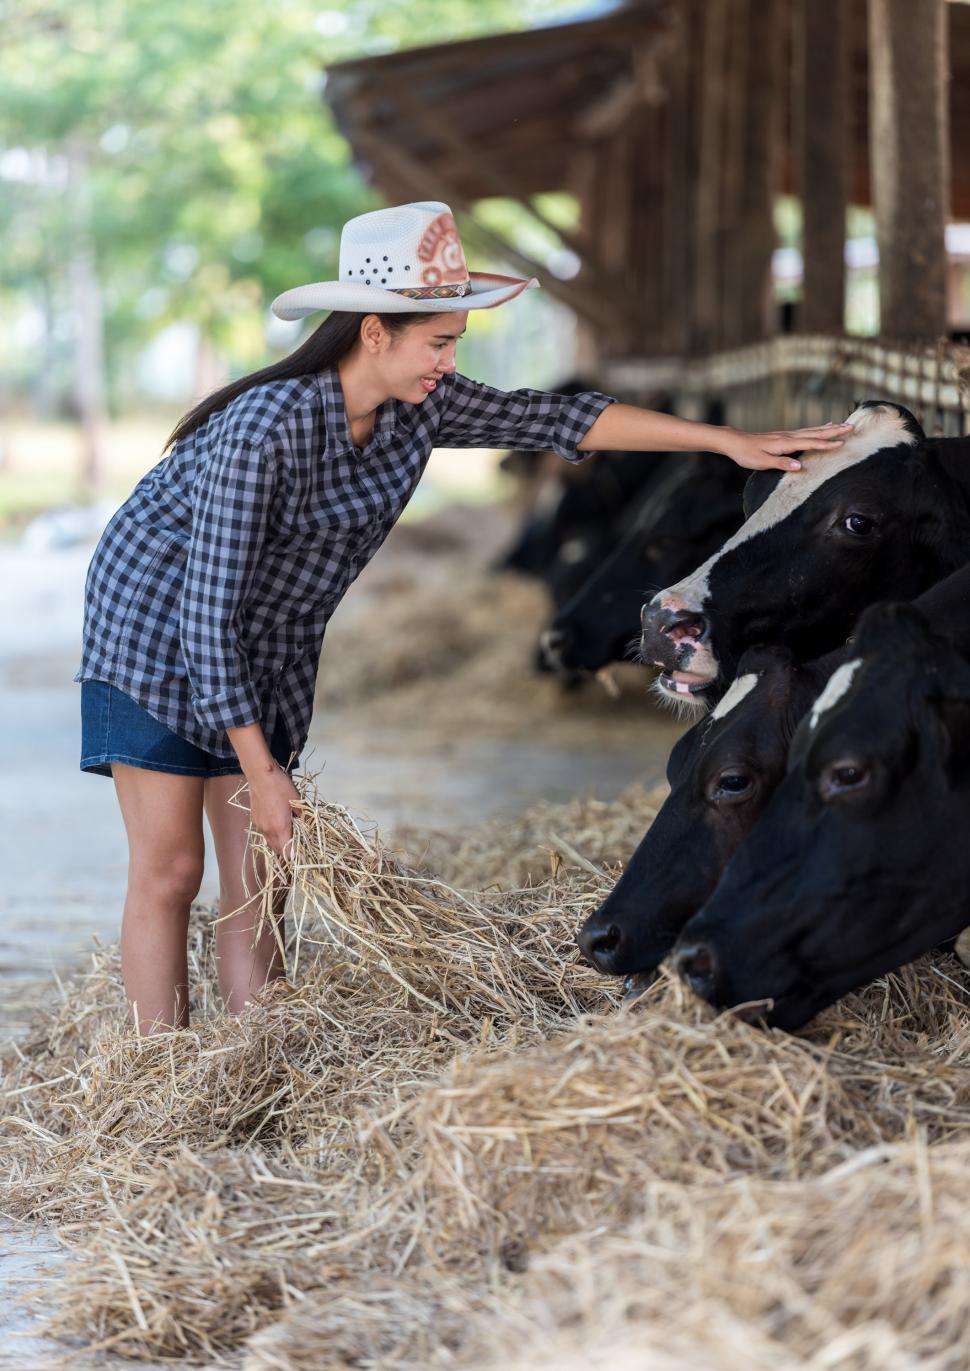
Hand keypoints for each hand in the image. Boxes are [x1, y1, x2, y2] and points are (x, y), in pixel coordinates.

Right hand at [247, 767, 303, 858]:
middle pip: (277, 850)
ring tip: (288, 833)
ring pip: (269, 842)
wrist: (260, 775)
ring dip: (278, 842)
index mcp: (280, 828)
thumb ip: (304, 817)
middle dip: (287, 850)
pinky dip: (271, 834)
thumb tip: (309, 825)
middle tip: (297, 842)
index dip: (294, 855)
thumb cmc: (281, 787)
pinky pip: (264, 833)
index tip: (301, 850)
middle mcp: (267, 831)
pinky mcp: (254, 819)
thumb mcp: (297, 801)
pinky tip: (277, 823)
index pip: (286, 852)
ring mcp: (259, 826)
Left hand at [720, 421, 854, 472]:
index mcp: (785, 443)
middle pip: (815, 432)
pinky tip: (822, 426)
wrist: (734, 441)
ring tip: (843, 424)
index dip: (827, 444)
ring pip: (812, 430)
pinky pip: (805, 431)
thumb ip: (781, 463)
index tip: (842, 443)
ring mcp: (787, 434)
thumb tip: (800, 466)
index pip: (810, 443)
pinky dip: (817, 428)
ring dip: (828, 428)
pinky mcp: (784, 436)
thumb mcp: (762, 462)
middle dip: (834, 431)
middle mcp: (788, 436)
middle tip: (851, 427)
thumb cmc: (746, 454)